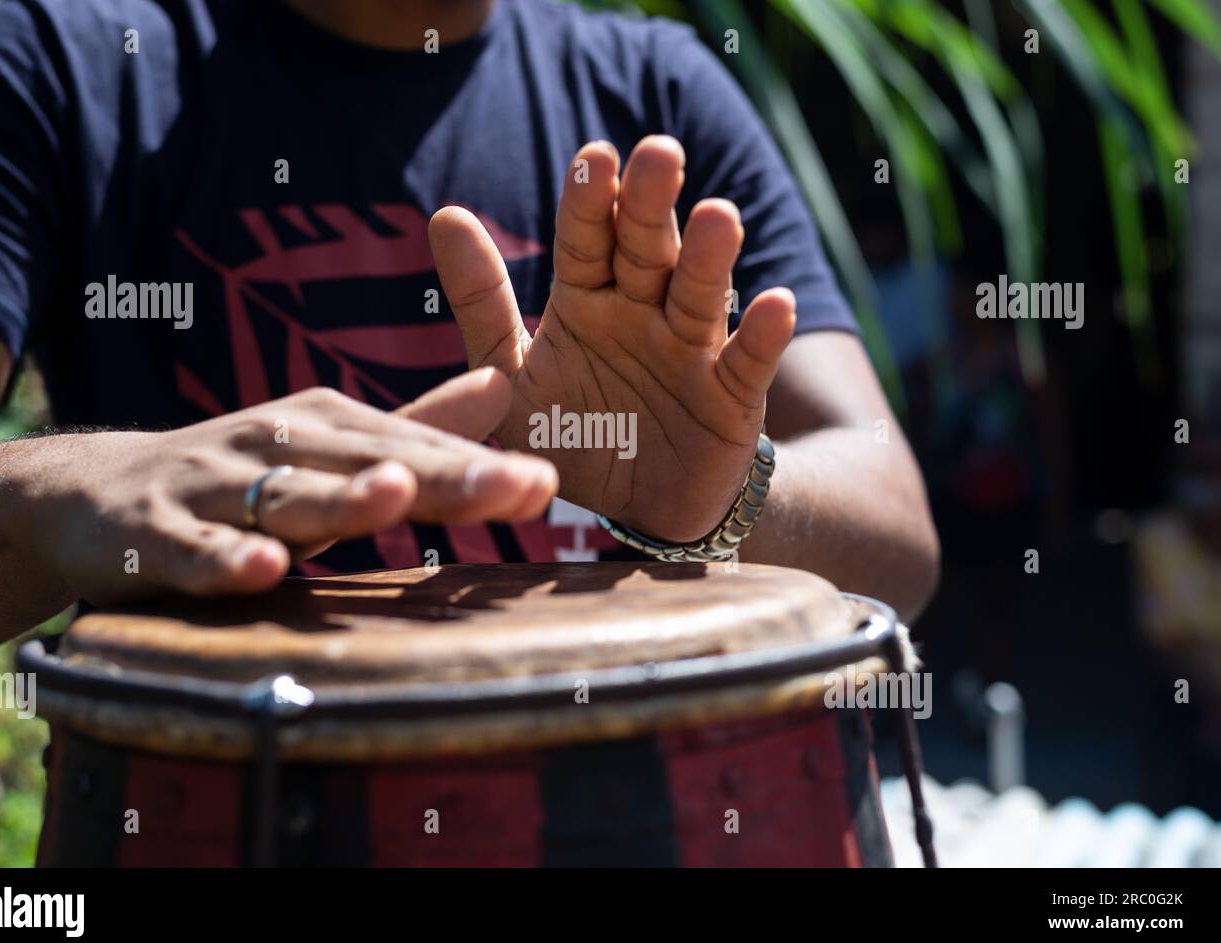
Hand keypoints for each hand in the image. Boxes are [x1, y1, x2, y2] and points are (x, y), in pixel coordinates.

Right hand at [25, 370, 556, 604]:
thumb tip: (505, 386)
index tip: (545, 483)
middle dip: (442, 476)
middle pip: (368, 463)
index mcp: (325, 425)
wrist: (88, 492)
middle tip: (513, 486)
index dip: (481, 468)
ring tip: (395, 495)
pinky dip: (224, 559)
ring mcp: (212, 485)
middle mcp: (277, 443)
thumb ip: (414, 428)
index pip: (415, 449)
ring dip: (339, 498)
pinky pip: (192, 549)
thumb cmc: (235, 476)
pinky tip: (261, 569)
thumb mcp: (326, 446)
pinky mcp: (153, 531)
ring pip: (285, 496)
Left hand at [429, 136, 795, 542]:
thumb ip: (482, 303)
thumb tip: (444, 213)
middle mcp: (643, 312)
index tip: (594, 157)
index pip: (587, 239)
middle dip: (652, 206)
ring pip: (699, 295)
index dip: (591, 201)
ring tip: (718, 216)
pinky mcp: (732, 397)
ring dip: (709, 257)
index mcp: (589, 299)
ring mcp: (692, 350)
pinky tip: (775, 303)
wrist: (640, 510)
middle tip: (659, 155)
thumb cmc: (576, 433)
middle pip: (646, 251)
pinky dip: (762, 335)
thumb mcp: (515, 374)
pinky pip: (748, 364)